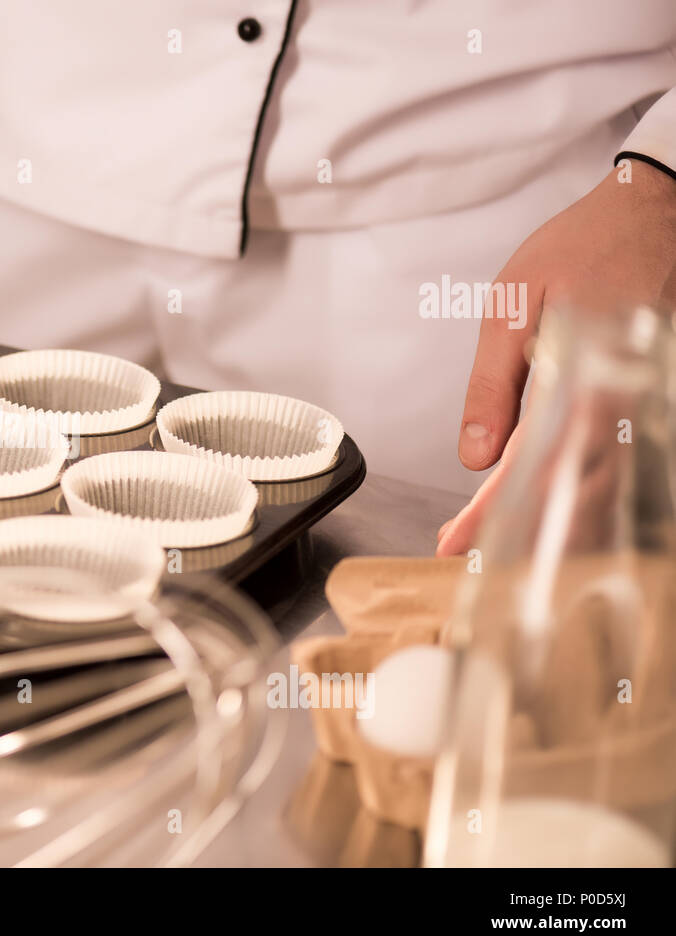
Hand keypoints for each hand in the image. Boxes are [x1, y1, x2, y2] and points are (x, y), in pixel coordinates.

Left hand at [436, 160, 675, 556]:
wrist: (656, 210)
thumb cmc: (583, 248)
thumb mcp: (514, 304)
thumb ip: (495, 384)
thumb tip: (474, 456)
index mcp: (586, 378)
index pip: (532, 463)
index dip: (491, 508)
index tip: (455, 540)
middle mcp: (623, 401)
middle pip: (569, 485)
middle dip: (514, 523)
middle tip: (465, 548)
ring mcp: (644, 403)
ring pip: (600, 480)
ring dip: (550, 514)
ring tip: (498, 537)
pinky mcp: (648, 398)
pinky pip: (619, 456)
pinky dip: (583, 486)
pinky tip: (553, 502)